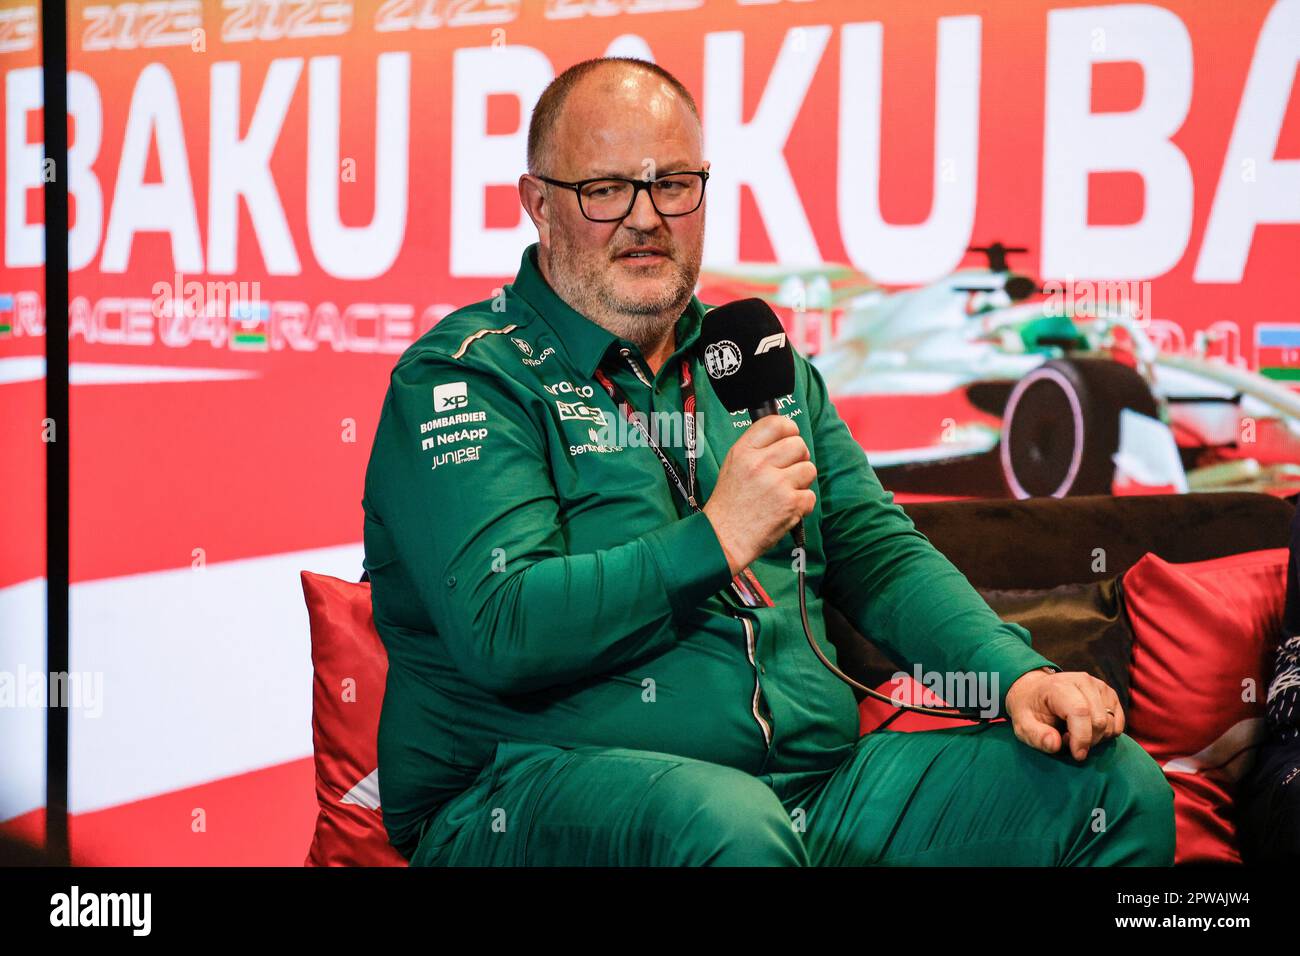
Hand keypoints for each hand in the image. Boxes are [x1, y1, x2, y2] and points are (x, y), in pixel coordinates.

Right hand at [703, 415, 815, 574]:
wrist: (723, 538)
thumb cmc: (728, 505)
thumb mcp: (732, 466)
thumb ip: (756, 449)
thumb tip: (783, 435)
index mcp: (744, 451)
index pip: (776, 423)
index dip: (788, 429)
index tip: (789, 438)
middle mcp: (759, 464)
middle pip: (798, 444)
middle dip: (798, 457)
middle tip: (788, 471)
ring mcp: (777, 484)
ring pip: (809, 469)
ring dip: (801, 481)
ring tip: (785, 492)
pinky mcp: (790, 504)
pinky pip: (810, 495)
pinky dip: (802, 504)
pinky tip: (786, 508)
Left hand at [1004, 668, 1124, 761]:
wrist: (1036, 692)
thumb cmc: (1030, 710)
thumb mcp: (1023, 725)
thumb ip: (1036, 736)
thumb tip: (1055, 744)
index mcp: (1059, 686)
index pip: (1080, 712)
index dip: (1082, 738)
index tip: (1077, 754)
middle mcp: (1082, 681)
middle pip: (1099, 721)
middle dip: (1087, 740)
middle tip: (1067, 740)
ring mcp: (1098, 686)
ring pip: (1111, 724)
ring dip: (1096, 737)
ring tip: (1074, 732)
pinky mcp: (1109, 693)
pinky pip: (1118, 723)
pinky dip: (1106, 733)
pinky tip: (1088, 729)